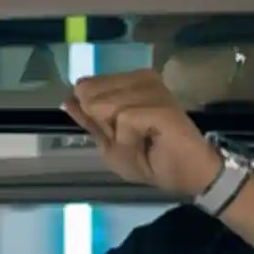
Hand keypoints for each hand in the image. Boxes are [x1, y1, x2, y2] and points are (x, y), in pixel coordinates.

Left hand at [64, 69, 221, 195]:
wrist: (186, 175)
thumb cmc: (150, 160)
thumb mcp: (109, 142)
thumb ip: (89, 120)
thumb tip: (68, 99)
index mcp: (130, 82)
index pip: (87, 87)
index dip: (94, 117)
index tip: (119, 132)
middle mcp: (142, 78)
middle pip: (91, 96)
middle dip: (104, 127)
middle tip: (132, 139)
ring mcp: (152, 89)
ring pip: (105, 107)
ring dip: (118, 136)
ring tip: (142, 142)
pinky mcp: (160, 104)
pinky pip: (124, 120)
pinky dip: (129, 140)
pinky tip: (150, 142)